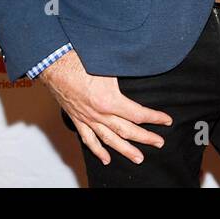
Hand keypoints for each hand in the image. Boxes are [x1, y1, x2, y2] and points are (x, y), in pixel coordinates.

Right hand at [39, 50, 171, 165]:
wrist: (53, 63)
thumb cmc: (79, 60)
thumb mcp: (109, 63)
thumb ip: (128, 69)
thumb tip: (146, 65)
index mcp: (109, 100)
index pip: (138, 114)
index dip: (154, 118)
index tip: (166, 120)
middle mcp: (99, 114)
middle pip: (127, 130)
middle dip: (145, 138)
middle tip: (159, 142)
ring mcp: (87, 119)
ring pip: (109, 139)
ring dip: (125, 150)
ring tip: (139, 158)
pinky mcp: (77, 119)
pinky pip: (89, 139)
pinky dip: (98, 150)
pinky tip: (106, 158)